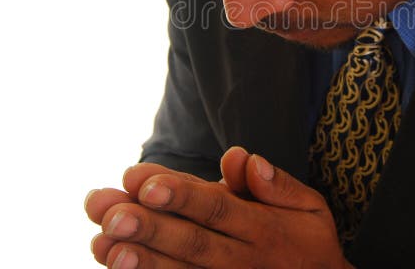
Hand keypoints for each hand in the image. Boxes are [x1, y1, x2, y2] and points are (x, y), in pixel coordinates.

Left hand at [85, 154, 352, 268]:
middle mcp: (242, 259)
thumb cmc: (310, 243)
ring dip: (141, 261)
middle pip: (191, 242)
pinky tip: (117, 266)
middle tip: (110, 213)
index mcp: (263, 228)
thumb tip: (240, 156)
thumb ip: (278, 185)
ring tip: (104, 244)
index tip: (143, 182)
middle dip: (149, 227)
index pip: (217, 207)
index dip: (181, 195)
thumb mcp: (310, 208)